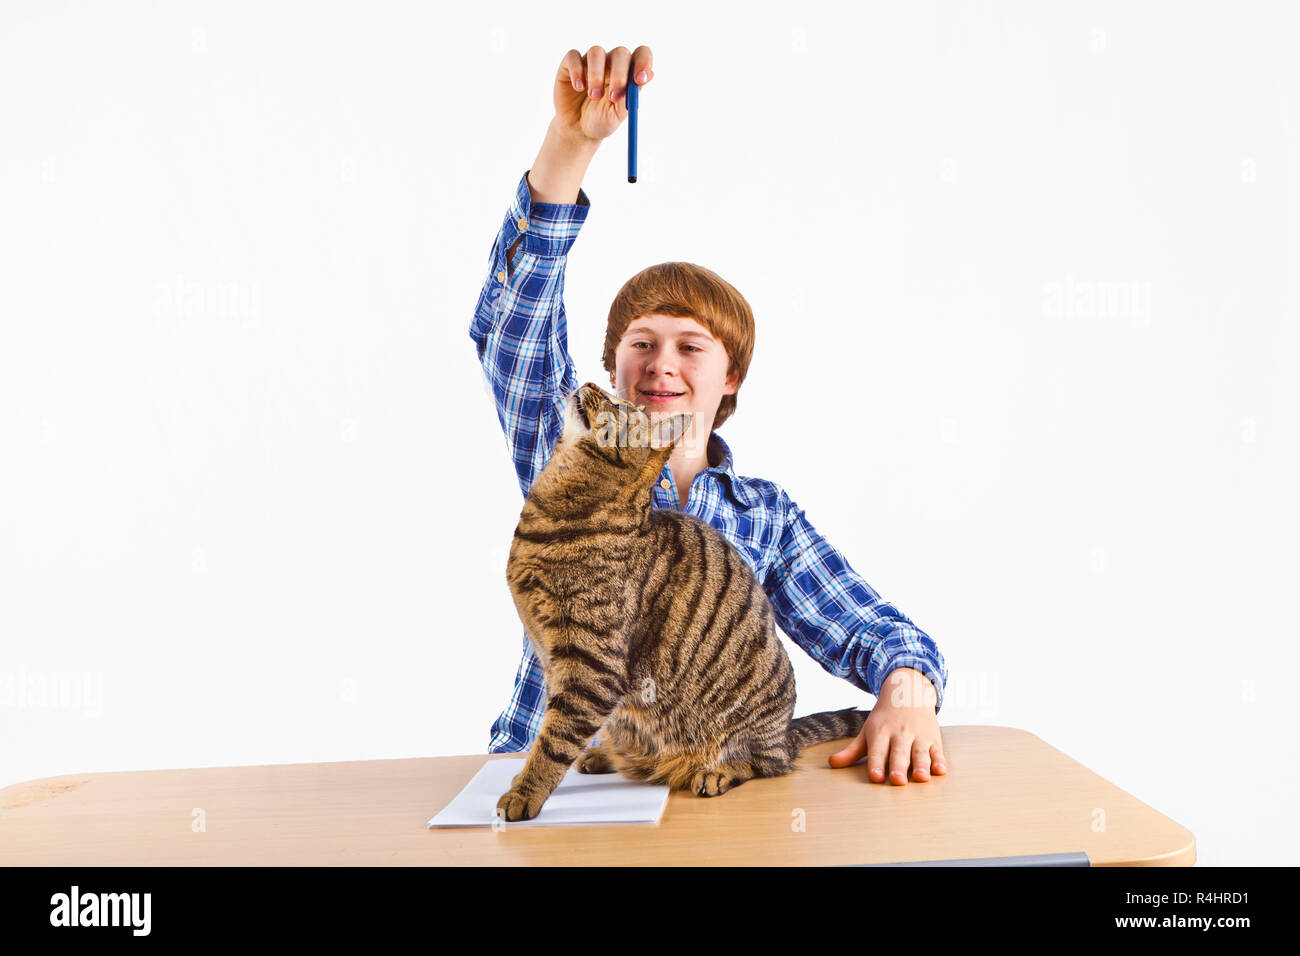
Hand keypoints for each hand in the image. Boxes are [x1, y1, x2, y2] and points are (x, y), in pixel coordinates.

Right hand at [552, 45, 653, 143]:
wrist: (577, 130)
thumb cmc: (601, 120)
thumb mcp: (618, 114)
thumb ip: (631, 95)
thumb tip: (649, 75)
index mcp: (627, 72)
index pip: (641, 55)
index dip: (643, 62)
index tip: (640, 80)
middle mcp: (610, 62)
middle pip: (620, 53)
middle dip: (619, 73)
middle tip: (614, 95)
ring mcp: (590, 61)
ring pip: (596, 52)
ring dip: (596, 75)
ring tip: (594, 97)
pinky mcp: (570, 64)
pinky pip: (574, 56)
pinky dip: (577, 71)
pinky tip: (579, 88)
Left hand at [828, 668, 948, 784]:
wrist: (907, 692)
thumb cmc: (884, 719)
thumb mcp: (867, 731)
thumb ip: (851, 751)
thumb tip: (832, 764)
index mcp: (880, 733)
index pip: (877, 751)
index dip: (876, 764)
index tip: (876, 778)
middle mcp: (899, 733)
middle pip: (899, 753)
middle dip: (898, 767)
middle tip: (898, 781)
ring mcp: (918, 735)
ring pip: (920, 752)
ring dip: (921, 765)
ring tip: (921, 778)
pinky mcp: (933, 738)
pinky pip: (937, 751)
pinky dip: (940, 761)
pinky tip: (941, 771)